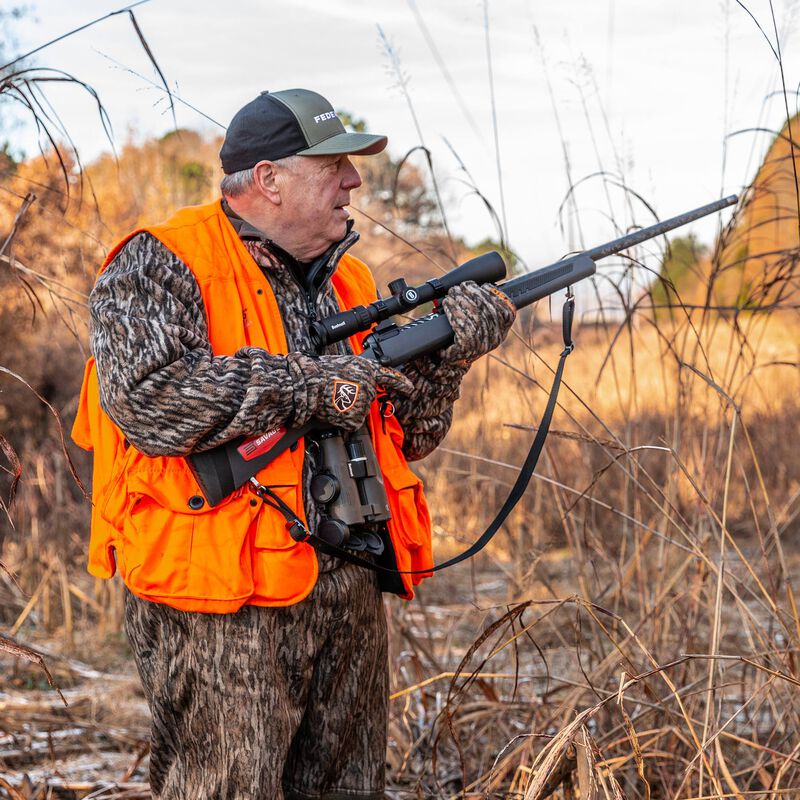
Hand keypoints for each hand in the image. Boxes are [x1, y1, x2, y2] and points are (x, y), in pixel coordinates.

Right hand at [287, 353, 412, 430]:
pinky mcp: (356, 417)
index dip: (402, 383)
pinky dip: (344, 419)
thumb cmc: (321, 372)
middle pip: (368, 397)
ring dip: (348, 408)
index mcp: (367, 369)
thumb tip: (365, 383)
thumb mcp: (346, 363)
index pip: (390, 376)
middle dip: (356, 397)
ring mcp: (364, 402)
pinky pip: (352, 422)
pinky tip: (335, 409)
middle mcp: (370, 385)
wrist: (309, 383)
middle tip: (338, 390)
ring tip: (334, 398)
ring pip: (359, 410)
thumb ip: (360, 373)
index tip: (410, 389)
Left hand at [439, 281, 515, 366]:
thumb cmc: (464, 336)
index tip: (485, 285)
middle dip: (474, 294)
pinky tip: (449, 305)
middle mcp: (495, 339)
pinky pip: (462, 326)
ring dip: (462, 301)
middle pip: (489, 311)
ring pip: (475, 317)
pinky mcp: (467, 348)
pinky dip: (454, 312)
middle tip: (462, 286)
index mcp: (501, 332)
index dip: (497, 296)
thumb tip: (481, 287)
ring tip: (453, 293)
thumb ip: (484, 308)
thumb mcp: (480, 323)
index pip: (507, 312)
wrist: (451, 360)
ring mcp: (482, 345)